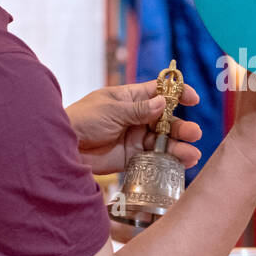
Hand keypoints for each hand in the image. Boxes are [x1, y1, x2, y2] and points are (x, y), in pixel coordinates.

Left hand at [66, 81, 201, 175]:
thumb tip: (163, 103)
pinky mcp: (132, 158)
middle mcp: (137, 117)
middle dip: (181, 126)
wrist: (62, 147)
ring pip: (163, 141)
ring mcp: (135, 138)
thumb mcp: (111, 110)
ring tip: (192, 153)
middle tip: (193, 133)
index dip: (177, 94)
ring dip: (179, 146)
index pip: (159, 92)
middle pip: (166, 120)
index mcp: (131, 98)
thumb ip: (138, 110)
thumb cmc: (82, 120)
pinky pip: (154, 159)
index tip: (193, 99)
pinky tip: (182, 163)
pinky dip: (169, 161)